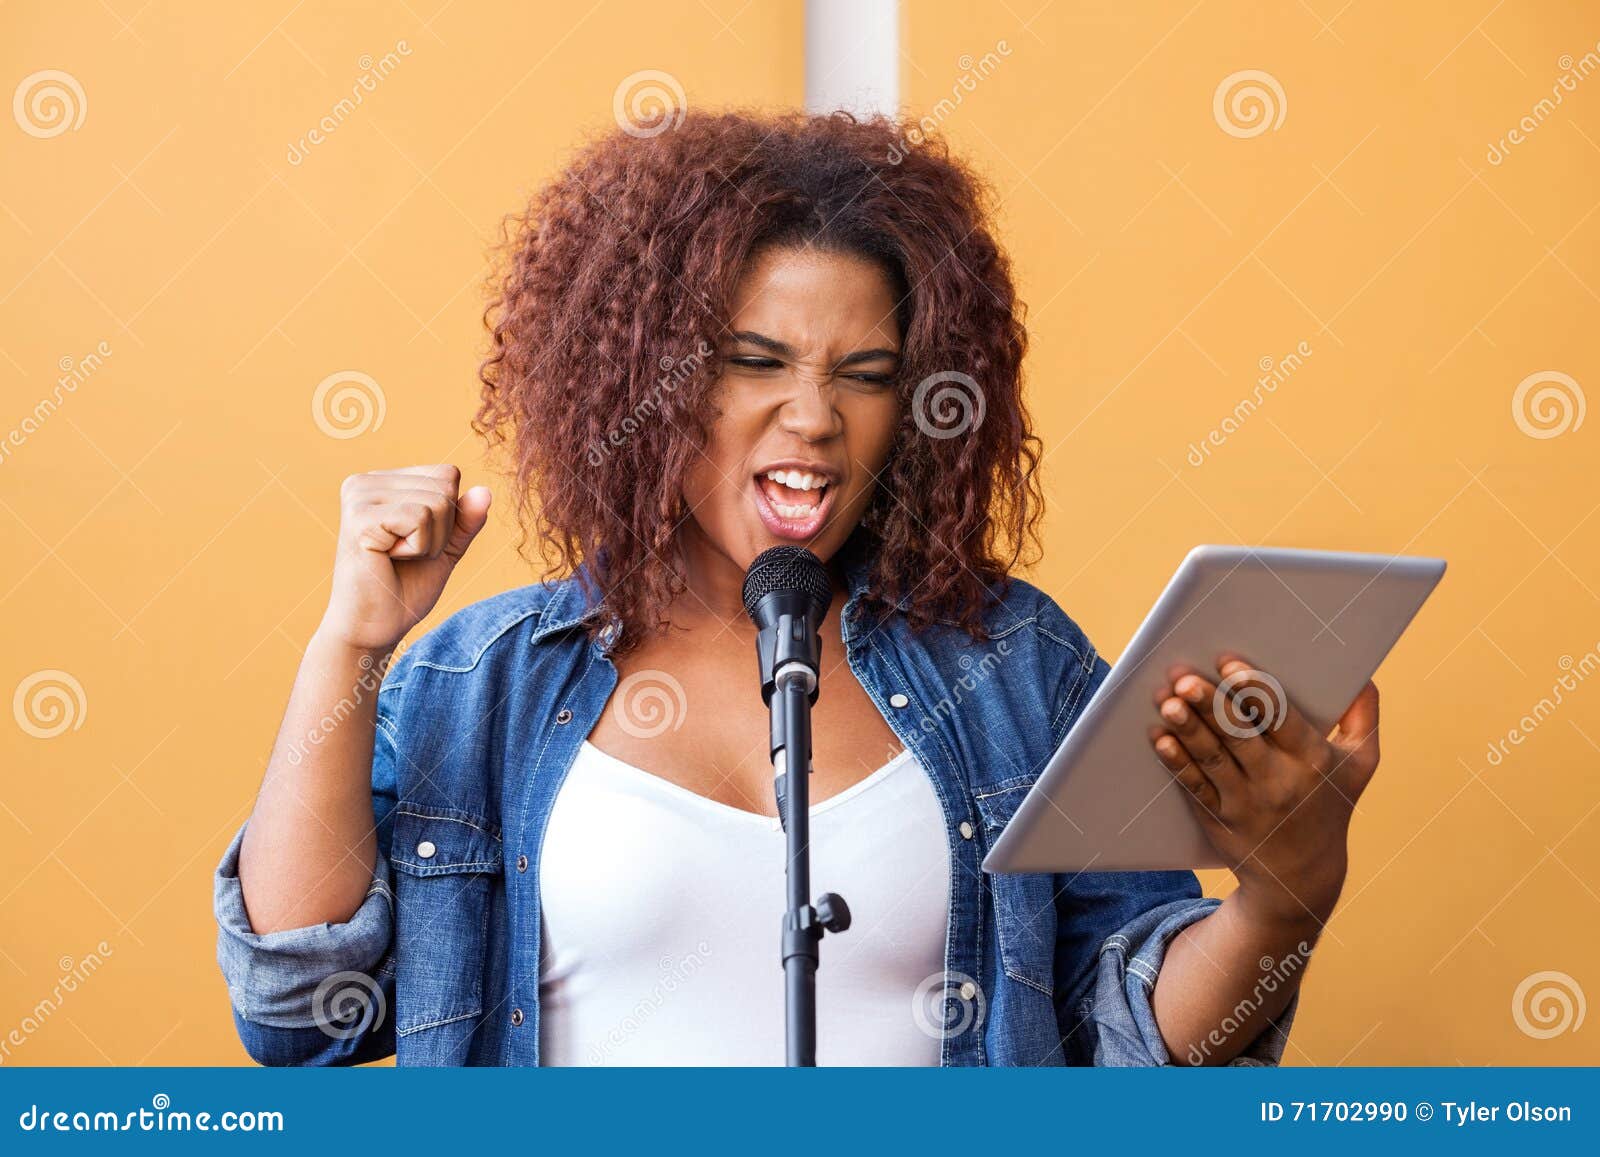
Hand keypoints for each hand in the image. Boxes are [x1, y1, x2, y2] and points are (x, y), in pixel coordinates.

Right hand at [319, 465, 491, 651]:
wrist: (373, 626)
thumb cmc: (405, 587)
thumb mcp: (446, 547)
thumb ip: (465, 519)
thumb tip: (486, 491)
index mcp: (382, 481)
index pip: (446, 475)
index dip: (449, 516)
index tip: (416, 541)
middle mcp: (365, 481)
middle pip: (445, 487)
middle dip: (441, 530)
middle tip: (406, 554)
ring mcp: (359, 496)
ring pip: (436, 503)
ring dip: (430, 542)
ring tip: (397, 557)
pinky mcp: (360, 517)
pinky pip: (421, 518)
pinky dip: (419, 547)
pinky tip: (389, 558)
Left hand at [1146, 654, 1380, 926]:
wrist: (1302, 877)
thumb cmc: (1330, 806)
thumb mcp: (1360, 766)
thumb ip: (1364, 718)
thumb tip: (1363, 676)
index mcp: (1313, 759)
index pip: (1281, 718)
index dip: (1253, 690)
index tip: (1228, 663)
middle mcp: (1279, 781)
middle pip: (1240, 735)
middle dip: (1211, 704)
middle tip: (1185, 678)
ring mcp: (1246, 802)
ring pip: (1212, 758)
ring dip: (1188, 728)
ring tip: (1167, 701)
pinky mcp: (1219, 818)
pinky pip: (1194, 786)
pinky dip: (1176, 762)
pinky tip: (1160, 738)